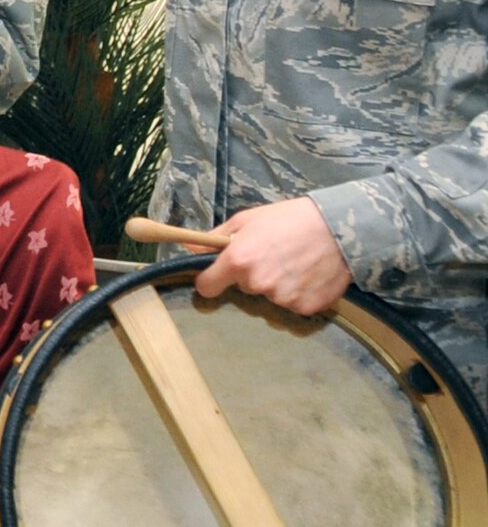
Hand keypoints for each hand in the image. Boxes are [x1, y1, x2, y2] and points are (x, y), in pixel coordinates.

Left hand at [194, 196, 352, 314]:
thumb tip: (189, 246)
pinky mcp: (305, 308)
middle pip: (243, 287)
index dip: (210, 280)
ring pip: (269, 296)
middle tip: (271, 255)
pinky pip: (292, 304)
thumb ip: (215, 237)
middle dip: (251, 274)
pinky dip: (298, 293)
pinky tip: (308, 274)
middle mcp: (257, 283)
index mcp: (238, 260)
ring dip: (276, 284)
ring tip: (294, 262)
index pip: (207, 286)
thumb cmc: (289, 219)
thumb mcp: (247, 220)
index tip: (217, 276)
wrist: (339, 227)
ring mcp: (282, 298)